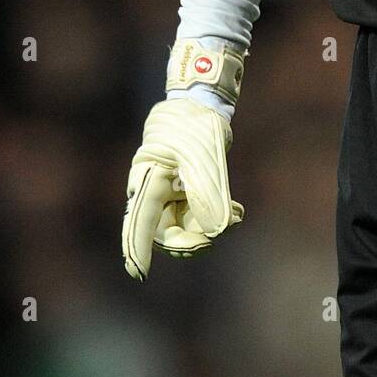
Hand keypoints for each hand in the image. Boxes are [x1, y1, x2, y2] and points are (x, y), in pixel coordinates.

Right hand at [122, 97, 242, 279]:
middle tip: (212, 241)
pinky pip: (198, 215)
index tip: (140, 274)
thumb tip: (216, 232)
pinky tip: (238, 211)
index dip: (138, 249)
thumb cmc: (196, 124)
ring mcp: (170, 191)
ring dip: (209, 230)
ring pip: (184, 227)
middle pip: (165, 232)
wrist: (203, 102)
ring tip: (237, 217)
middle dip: (190, 242)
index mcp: (149, 180)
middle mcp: (154, 190)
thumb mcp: (204, 157)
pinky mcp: (185, 190)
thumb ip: (209, 195)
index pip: (140, 221)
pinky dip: (217, 218)